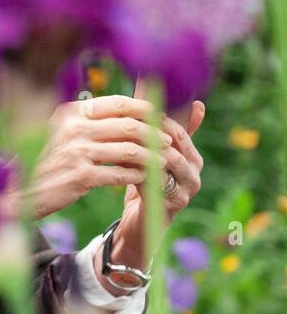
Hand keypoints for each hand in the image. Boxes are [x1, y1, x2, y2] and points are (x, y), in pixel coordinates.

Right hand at [1, 95, 174, 220]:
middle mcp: (74, 129)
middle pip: (129, 126)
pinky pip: (121, 174)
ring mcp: (77, 153)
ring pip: (130, 151)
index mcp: (70, 112)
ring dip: (152, 157)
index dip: (145, 109)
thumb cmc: (44, 160)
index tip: (161, 117)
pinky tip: (145, 179)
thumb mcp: (59, 132)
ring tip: (163, 161)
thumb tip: (125, 114)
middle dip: (155, 134)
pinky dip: (137, 176)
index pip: (118, 103)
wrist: (20, 190)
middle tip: (169, 141)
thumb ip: (87, 121)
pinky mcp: (81, 177)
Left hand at [101, 100, 205, 287]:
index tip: (136, 92)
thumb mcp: (141, 153)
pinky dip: (139, 168)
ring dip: (143, 145)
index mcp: (190, 152)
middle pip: (175, 138)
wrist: (138, 223)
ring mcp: (189, 186)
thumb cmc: (139, 182)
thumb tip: (142, 90)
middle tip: (124, 110)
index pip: (176, 123)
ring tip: (119, 134)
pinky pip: (159, 180)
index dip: (156, 109)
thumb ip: (144, 129)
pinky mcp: (176, 202)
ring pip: (168, 157)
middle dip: (149, 123)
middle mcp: (195, 167)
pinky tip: (120, 161)